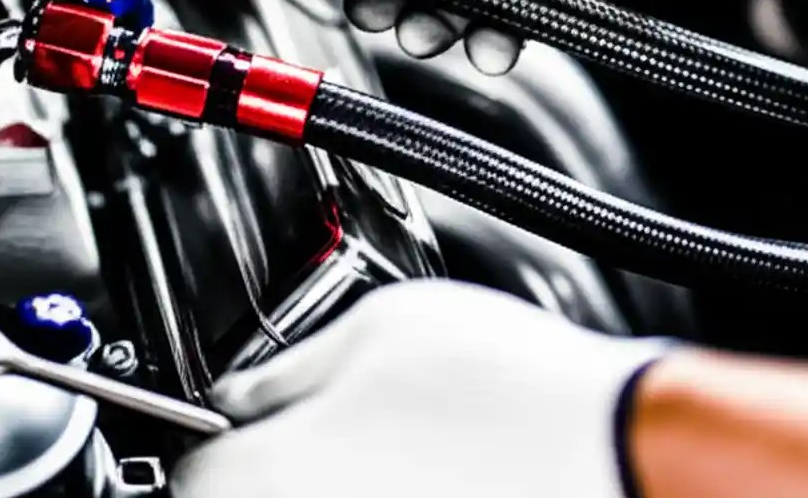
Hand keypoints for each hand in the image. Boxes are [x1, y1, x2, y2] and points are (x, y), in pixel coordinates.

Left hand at [170, 280, 671, 497]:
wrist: (619, 455)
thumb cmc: (510, 395)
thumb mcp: (377, 326)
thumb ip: (282, 366)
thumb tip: (241, 387)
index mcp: (263, 475)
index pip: (188, 469)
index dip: (212, 431)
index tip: (235, 415)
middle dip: (268, 458)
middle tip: (322, 418)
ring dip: (324, 479)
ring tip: (388, 442)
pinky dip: (379, 492)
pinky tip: (426, 473)